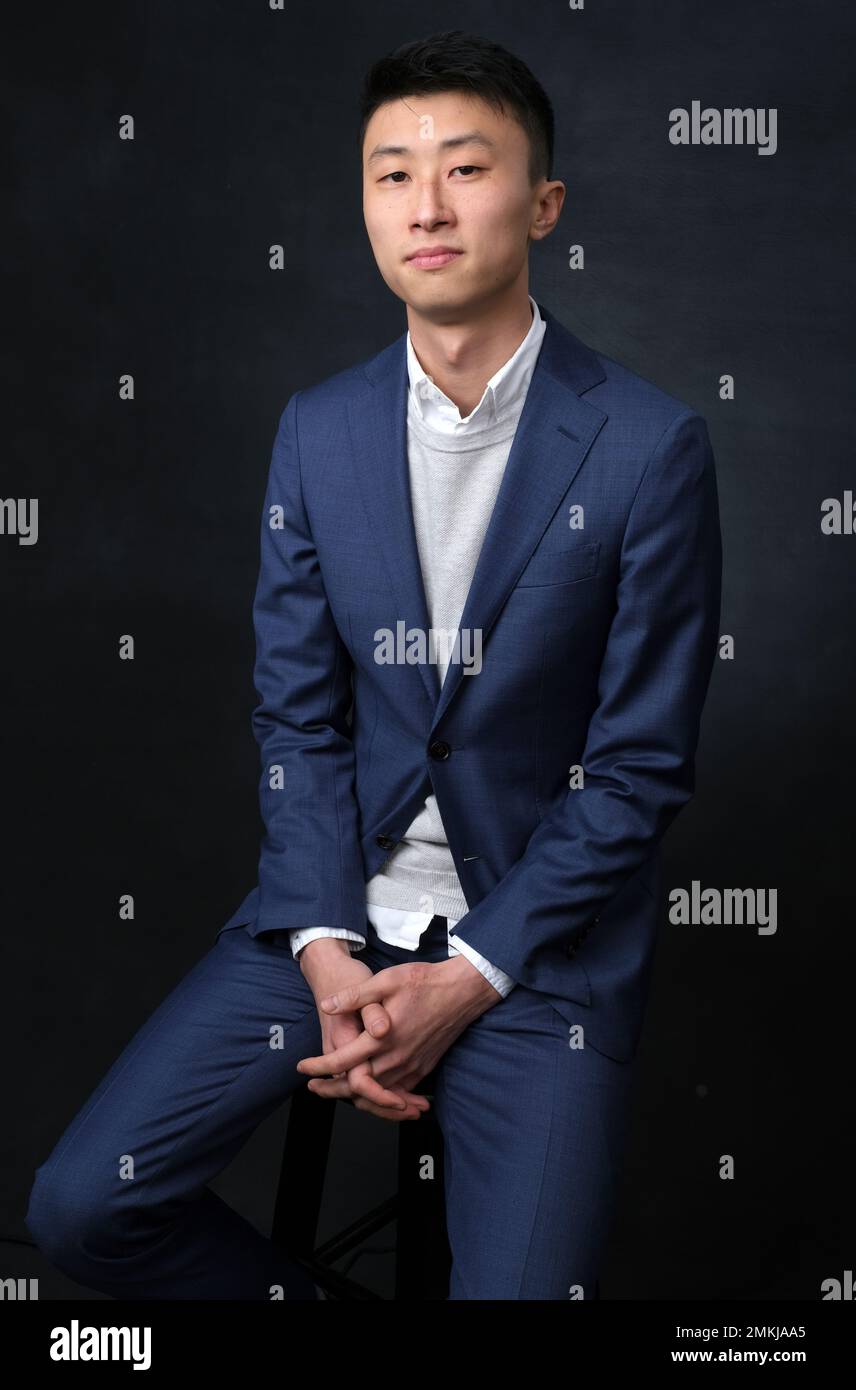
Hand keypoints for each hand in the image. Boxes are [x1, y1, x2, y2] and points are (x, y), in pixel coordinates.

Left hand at [297, 939, 429, 1120]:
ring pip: (377, 1095)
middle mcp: (396, 1057)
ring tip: (336, 1090)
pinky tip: (370, 1091)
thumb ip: (355, 996)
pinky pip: (397, 1092)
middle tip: (313, 1088)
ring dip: (354, 1096)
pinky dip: (380, 1097)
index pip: (343, 1061)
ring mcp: (412, 1066)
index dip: (319, 1067)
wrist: (462, 992)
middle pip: (356, 1087)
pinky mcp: (423, 1068)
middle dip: (331, 1089)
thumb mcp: (386, 980)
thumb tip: (327, 1005)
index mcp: (382, 1037)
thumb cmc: (425, 983)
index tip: (303, 1067)